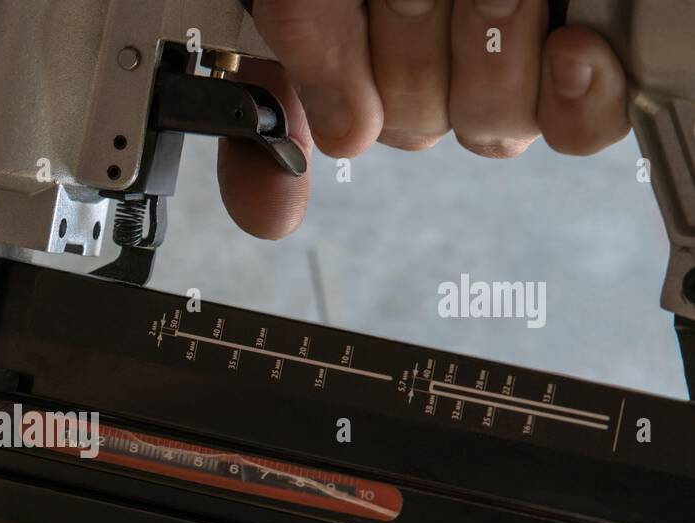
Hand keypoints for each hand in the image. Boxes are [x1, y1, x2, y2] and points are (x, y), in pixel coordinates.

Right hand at [219, 0, 631, 237]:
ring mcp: (495, 44)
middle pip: (407, 127)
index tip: (292, 167)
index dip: (276, 169)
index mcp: (339, 24)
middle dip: (403, 53)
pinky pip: (575, 125)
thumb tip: (310, 167)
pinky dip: (568, 93)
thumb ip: (293, 43)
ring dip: (479, 43)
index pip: (299, 131)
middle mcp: (410, 38)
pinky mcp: (573, 44)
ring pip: (486, 124)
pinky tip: (563, 46)